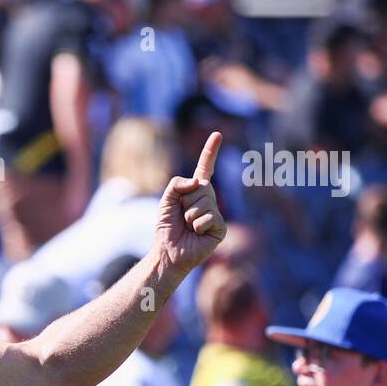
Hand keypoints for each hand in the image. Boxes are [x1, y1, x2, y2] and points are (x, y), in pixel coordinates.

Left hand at [152, 131, 225, 276]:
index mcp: (196, 191)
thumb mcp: (166, 201)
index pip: (205, 167)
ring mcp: (216, 213)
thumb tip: (198, 182)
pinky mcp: (220, 227)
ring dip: (189, 216)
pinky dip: (197, 226)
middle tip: (182, 218)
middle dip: (185, 203)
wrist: (169, 252)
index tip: (217, 134)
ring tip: (188, 227)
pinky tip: (196, 234)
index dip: (210, 151)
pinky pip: (207, 217)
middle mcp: (209, 199)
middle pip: (199, 187)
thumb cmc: (167, 228)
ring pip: (202, 203)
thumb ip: (176, 185)